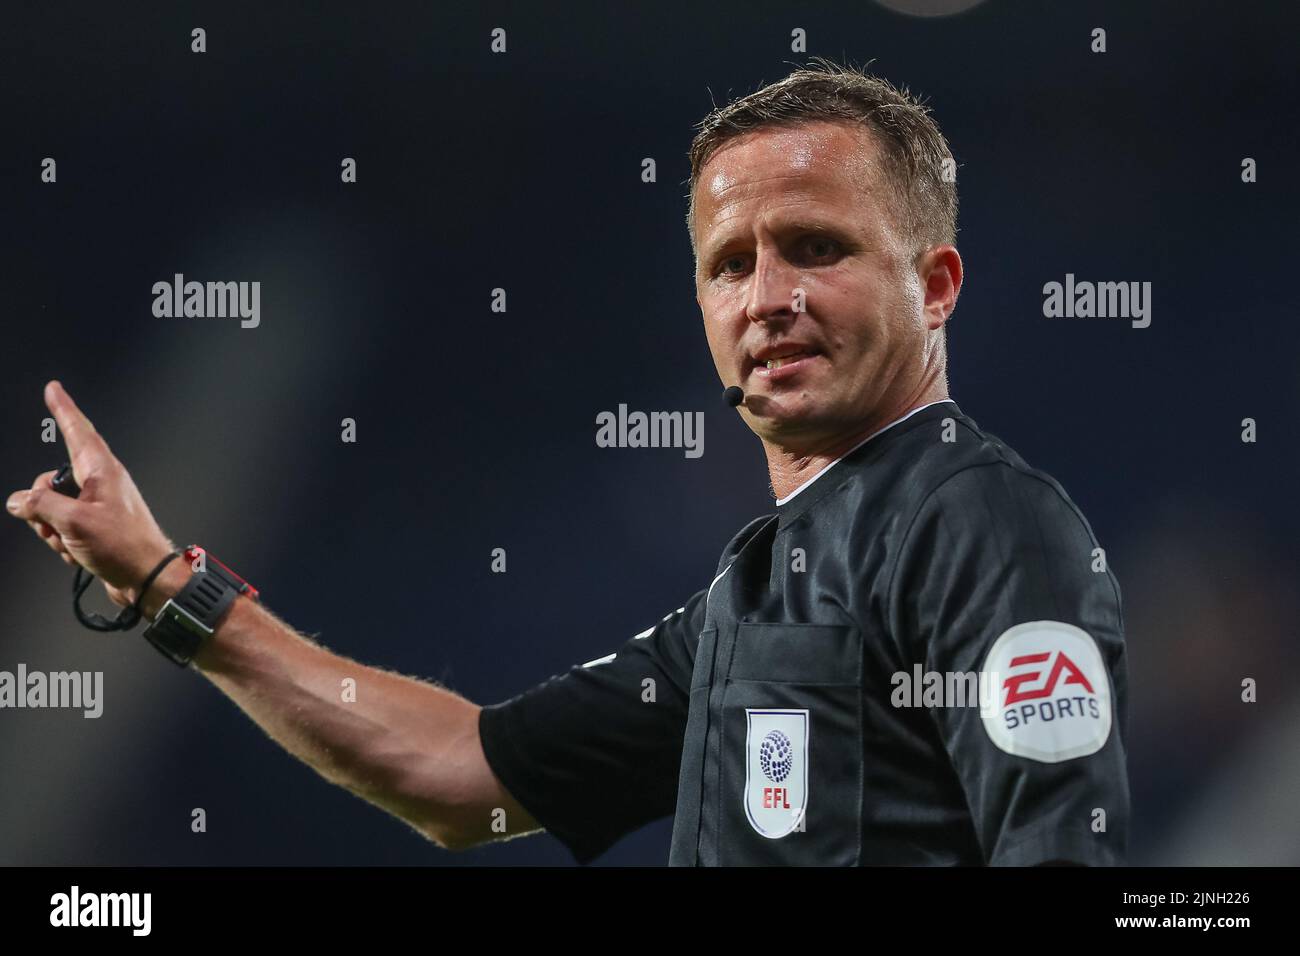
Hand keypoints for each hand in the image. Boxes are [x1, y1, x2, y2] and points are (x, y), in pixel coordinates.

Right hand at [7, 381, 175, 608]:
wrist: (147, 578)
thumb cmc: (123, 546)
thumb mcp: (73, 522)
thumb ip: (40, 505)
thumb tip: (19, 500)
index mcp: (102, 471)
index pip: (78, 431)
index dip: (63, 409)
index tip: (54, 388)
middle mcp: (102, 484)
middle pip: (50, 482)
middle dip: (41, 506)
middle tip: (52, 525)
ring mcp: (98, 507)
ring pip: (52, 509)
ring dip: (52, 530)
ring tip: (72, 544)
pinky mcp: (96, 529)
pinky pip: (63, 530)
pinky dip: (63, 543)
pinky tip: (79, 555)